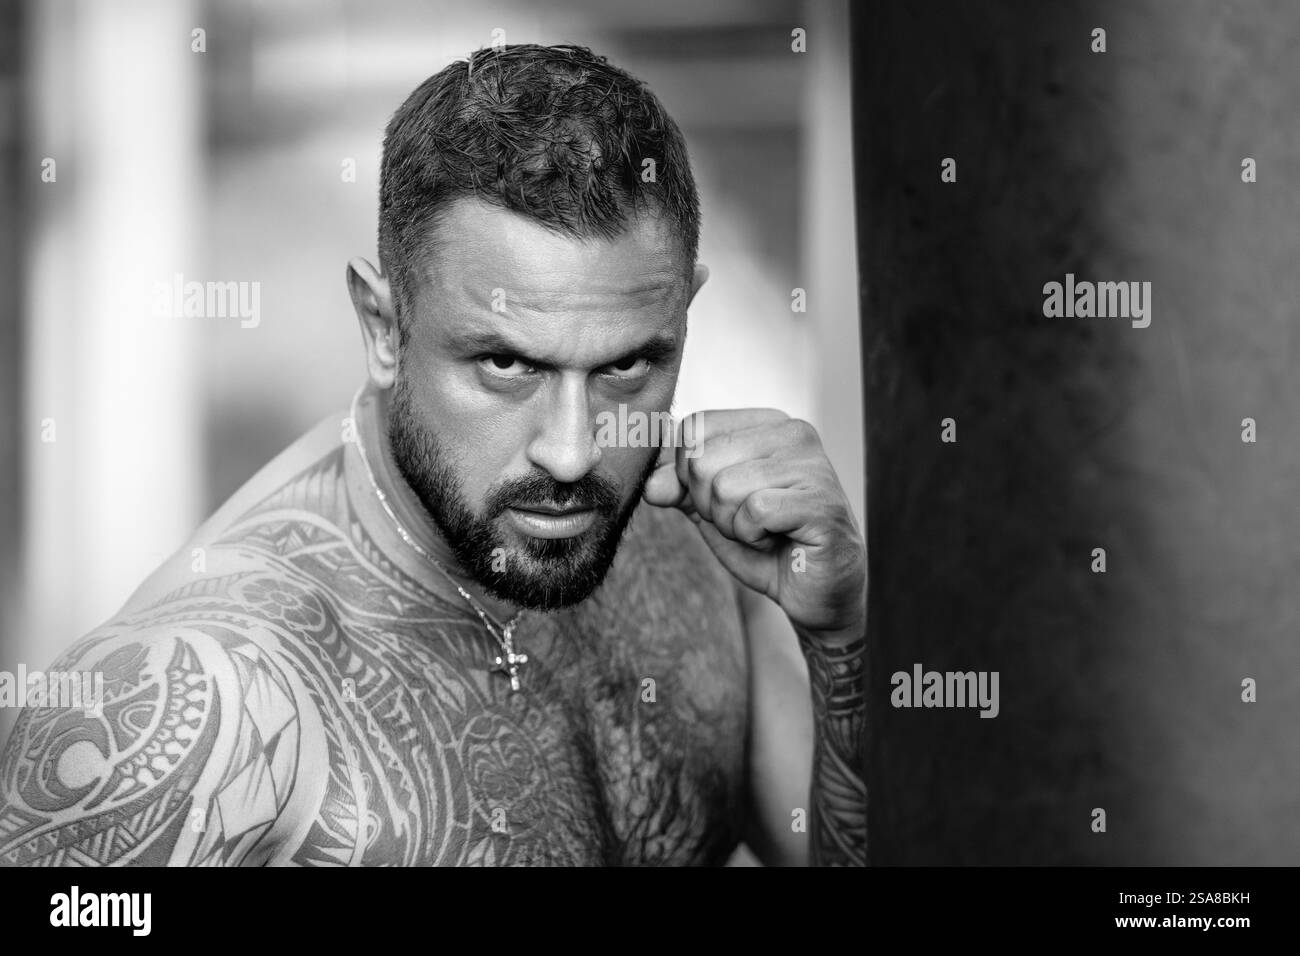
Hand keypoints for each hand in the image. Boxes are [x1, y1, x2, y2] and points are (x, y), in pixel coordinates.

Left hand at [642, 409, 865, 643]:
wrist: (816, 592)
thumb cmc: (768, 545)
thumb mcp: (711, 510)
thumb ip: (679, 488)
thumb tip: (650, 481)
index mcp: (767, 423)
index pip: (692, 428)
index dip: (688, 475)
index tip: (724, 500)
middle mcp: (794, 434)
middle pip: (702, 458)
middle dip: (710, 505)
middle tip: (747, 521)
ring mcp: (812, 465)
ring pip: (724, 486)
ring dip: (733, 525)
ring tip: (763, 532)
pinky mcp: (821, 502)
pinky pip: (754, 511)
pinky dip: (752, 537)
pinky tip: (776, 540)